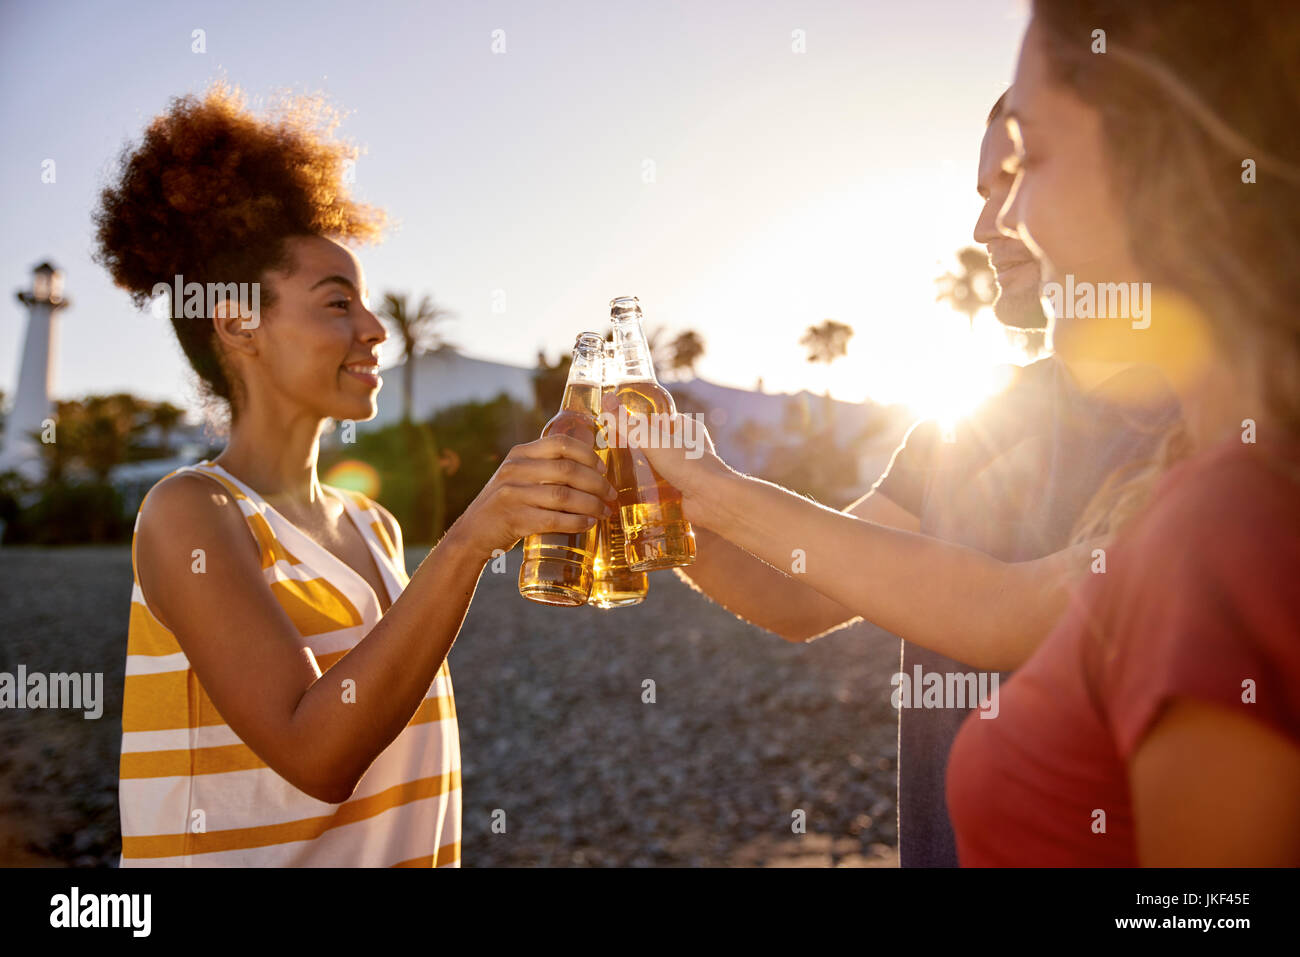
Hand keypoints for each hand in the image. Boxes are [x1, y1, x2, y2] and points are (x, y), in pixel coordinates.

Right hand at [454, 433, 617, 559]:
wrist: (472, 533)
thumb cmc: (506, 504)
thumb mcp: (518, 476)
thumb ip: (544, 468)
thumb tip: (592, 470)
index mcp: (520, 454)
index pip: (560, 443)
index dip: (588, 454)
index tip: (603, 468)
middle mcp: (515, 469)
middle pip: (567, 470)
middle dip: (596, 483)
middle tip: (611, 495)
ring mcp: (512, 493)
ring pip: (563, 495)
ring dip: (591, 504)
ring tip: (604, 511)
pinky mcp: (513, 518)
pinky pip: (553, 518)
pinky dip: (575, 521)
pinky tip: (588, 523)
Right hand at [613, 405, 734, 526]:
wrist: (712, 502)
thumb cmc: (689, 466)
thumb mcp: (653, 440)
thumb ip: (628, 424)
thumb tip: (606, 401)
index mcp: (687, 427)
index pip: (657, 419)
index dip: (638, 422)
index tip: (617, 426)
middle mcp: (689, 447)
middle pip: (655, 444)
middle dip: (635, 448)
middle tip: (613, 451)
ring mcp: (686, 470)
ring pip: (657, 466)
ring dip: (639, 470)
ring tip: (616, 471)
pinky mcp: (682, 490)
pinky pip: (660, 486)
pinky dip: (647, 488)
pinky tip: (630, 490)